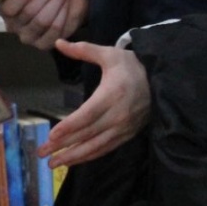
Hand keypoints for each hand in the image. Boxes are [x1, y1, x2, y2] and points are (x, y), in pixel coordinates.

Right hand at [0, 0, 88, 50]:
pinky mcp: (44, 44)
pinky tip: (66, 3)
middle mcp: (13, 26)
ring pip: (43, 21)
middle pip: (28, 12)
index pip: (8, 8)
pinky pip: (54, 30)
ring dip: (57, 2)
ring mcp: (28, 37)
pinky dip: (63, 15)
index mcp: (5, 10)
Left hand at [38, 40, 150, 167]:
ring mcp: (124, 128)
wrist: (164, 79)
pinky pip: (106, 148)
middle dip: (64, 146)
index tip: (52, 135)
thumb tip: (58, 42)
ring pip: (96, 146)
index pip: (87, 115)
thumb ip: (83, 49)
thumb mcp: (109, 54)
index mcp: (112, 94)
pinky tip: (74, 160)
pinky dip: (90, 156)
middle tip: (42, 153)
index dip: (70, 127)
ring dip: (74, 156)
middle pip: (87, 134)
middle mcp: (118, 115)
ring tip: (53, 163)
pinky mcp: (128, 134)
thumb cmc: (132, 66)